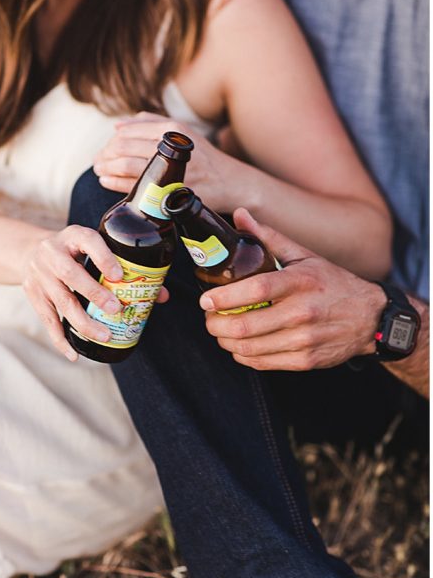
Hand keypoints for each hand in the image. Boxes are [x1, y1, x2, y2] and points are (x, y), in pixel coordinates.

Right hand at [22, 225, 167, 360]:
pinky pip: (47, 319)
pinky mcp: (33, 294)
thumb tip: (160, 296)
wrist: (29, 250)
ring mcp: (40, 275)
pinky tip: (73, 353)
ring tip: (104, 335)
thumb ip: (123, 266)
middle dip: (94, 293)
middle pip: (70, 274)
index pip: (87, 241)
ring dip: (83, 321)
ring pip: (61, 300)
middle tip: (116, 310)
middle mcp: (52, 253)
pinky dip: (60, 338)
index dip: (103, 258)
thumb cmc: (71, 250)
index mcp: (72, 236)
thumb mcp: (91, 246)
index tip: (119, 275)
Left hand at [93, 113, 233, 207]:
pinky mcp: (170, 190)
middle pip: (122, 148)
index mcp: (171, 129)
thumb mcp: (182, 132)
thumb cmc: (200, 156)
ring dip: (105, 169)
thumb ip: (150, 123)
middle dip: (103, 155)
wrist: (230, 182)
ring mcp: (171, 168)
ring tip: (99, 171)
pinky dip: (113, 183)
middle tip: (97, 162)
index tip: (104, 150)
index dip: (110, 142)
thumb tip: (117, 124)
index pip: (127, 132)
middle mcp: (171, 145)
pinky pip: (134, 186)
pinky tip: (106, 181)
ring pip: (125, 166)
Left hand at [200, 208, 382, 370]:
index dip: (223, 297)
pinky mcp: (306, 360)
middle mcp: (303, 312)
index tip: (205, 300)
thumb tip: (239, 215)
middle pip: (245, 326)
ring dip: (225, 341)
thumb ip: (268, 237)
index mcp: (300, 282)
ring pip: (248, 348)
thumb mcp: (305, 256)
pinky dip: (242, 355)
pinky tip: (239, 345)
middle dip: (215, 324)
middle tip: (209, 317)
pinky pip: (261, 362)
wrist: (373, 318)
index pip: (255, 290)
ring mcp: (304, 339)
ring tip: (220, 330)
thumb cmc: (333, 283)